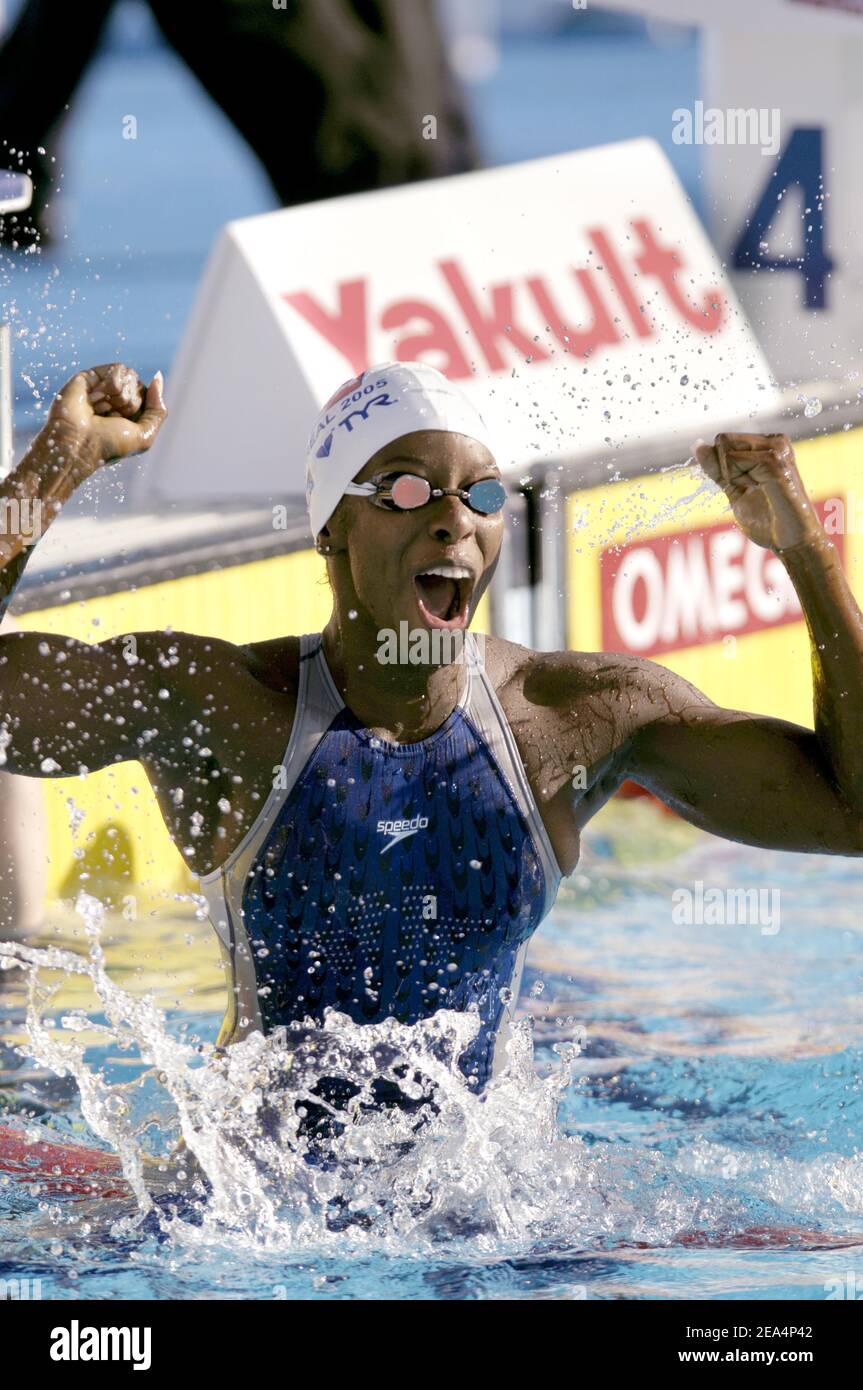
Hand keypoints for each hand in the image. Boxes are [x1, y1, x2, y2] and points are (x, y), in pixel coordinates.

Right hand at [44, 363, 166, 472]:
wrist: (76, 443)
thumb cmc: (108, 445)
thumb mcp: (145, 436)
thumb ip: (158, 410)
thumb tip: (158, 376)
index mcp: (129, 414)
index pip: (148, 396)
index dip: (139, 409)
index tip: (122, 424)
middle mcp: (116, 399)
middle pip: (139, 385)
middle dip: (129, 403)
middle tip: (110, 417)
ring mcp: (103, 387)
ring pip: (130, 375)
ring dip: (120, 395)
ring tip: (101, 408)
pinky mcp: (90, 376)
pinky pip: (118, 369)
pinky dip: (111, 385)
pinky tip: (95, 397)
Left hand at [693, 432, 822, 552]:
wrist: (791, 542)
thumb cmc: (768, 520)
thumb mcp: (735, 490)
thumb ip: (717, 469)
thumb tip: (697, 445)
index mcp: (768, 445)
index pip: (723, 441)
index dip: (723, 469)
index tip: (747, 487)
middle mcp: (776, 441)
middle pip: (723, 441)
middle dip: (726, 471)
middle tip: (752, 490)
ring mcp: (778, 450)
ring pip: (727, 449)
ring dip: (732, 477)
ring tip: (758, 492)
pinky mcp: (775, 462)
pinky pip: (735, 459)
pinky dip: (736, 479)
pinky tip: (757, 491)